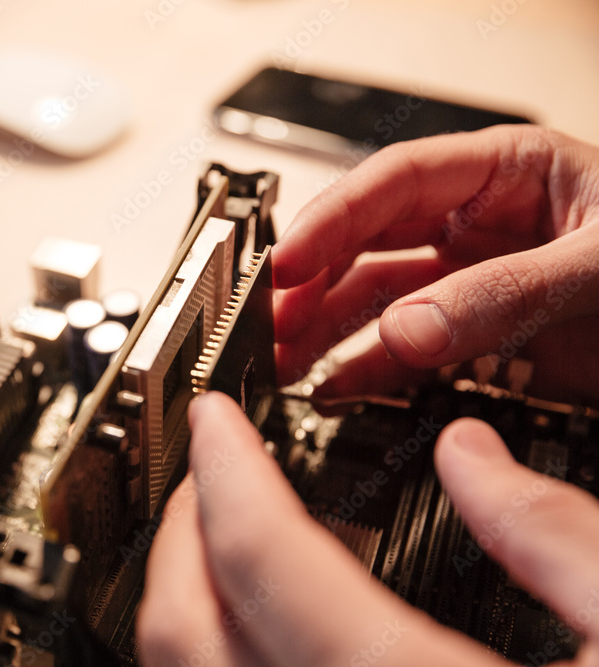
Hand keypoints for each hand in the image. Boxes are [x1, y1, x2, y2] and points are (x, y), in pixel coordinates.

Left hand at [137, 392, 598, 666]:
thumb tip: (477, 458)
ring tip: (225, 532)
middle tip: (212, 470)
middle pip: (183, 622)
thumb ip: (556, 534)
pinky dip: (215, 646)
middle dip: (180, 528)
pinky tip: (262, 619)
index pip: (257, 553)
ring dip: (187, 590)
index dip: (224, 466)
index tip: (214, 417)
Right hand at [271, 125, 598, 403]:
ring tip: (285, 362)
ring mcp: (472, 287)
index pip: (395, 182)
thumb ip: (509, 292)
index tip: (286, 262)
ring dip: (324, 333)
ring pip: (375, 303)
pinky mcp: (479, 343)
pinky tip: (334, 388)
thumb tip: (411, 327)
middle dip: (312, 282)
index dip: (331, 219)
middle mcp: (477, 227)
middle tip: (272, 320)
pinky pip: (407, 356)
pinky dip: (368, 375)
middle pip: (367, 243)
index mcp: (506, 173)